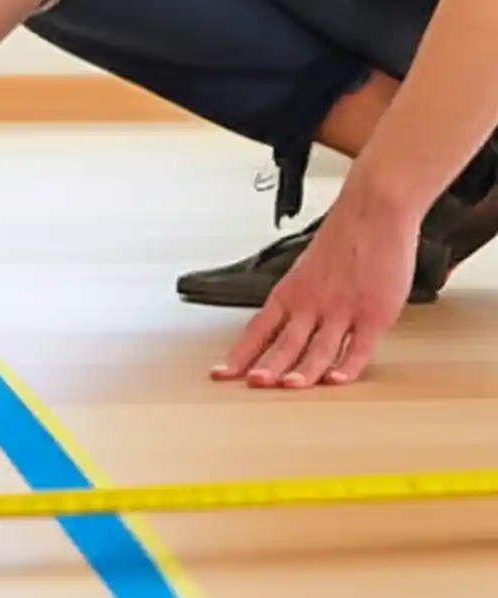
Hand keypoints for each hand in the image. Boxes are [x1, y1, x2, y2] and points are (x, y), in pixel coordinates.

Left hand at [211, 195, 419, 388]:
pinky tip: (336, 379)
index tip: (222, 374)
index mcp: (290, 294)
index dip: (239, 354)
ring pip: (318, 348)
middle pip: (284, 342)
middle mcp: (312, 304)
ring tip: (288, 386)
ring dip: (303, 370)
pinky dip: (348, 366)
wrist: (374, 211)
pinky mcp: (375, 314)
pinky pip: (359, 346)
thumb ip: (296, 301)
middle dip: (268, 365)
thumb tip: (281, 328)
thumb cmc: (343, 238)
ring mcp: (343, 310)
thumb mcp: (305, 271)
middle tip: (253, 384)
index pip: (257, 330)